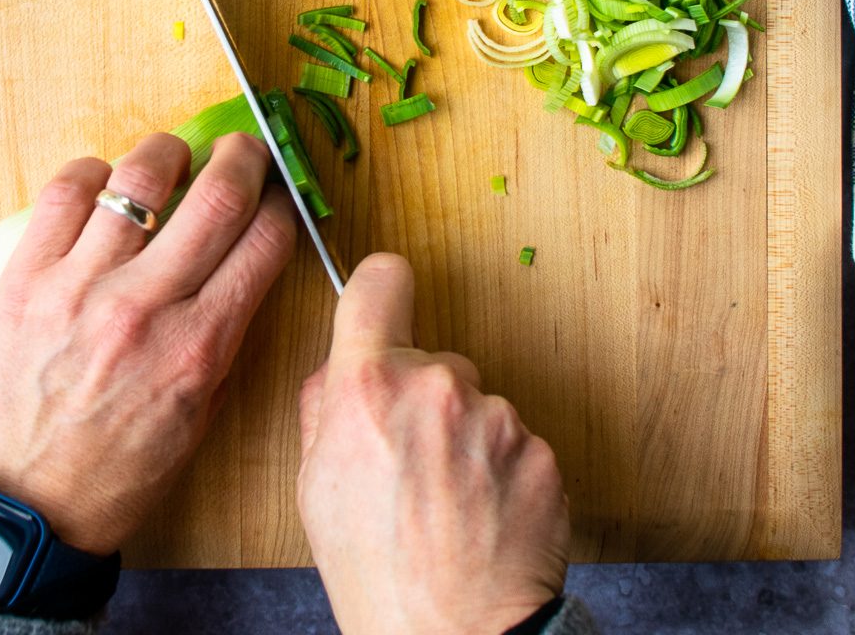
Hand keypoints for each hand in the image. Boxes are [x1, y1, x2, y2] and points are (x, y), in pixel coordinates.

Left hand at [0, 130, 295, 553]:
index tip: (279, 192)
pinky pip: (64, 193)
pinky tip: (104, 182)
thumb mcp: (201, 413)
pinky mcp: (26, 277)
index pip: (263, 241)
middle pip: (217, 195)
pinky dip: (92, 173)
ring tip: (173, 157)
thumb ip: (225, 334)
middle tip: (245, 148)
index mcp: (199, 346)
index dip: (281, 203)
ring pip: (140, 176)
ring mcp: (80, 286)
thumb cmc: (119, 470)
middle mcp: (145, 306)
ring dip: (169, 152)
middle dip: (243, 157)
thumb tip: (244, 261)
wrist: (25, 510)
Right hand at [297, 253, 568, 634]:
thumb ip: (326, 406)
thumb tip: (342, 366)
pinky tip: (483, 517)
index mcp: (369, 384)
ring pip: (476, 404)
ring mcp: (497, 417)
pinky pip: (515, 442)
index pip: (380, 279)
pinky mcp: (541, 452)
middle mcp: (436, 385)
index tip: (384, 301)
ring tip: (448, 504)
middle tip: (410, 463)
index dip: (380, 289)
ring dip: (465, 438)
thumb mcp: (314, 485)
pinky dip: (502, 471)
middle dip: (422, 397)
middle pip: (432, 357)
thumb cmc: (376, 575)